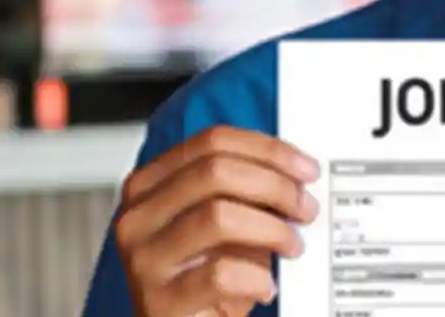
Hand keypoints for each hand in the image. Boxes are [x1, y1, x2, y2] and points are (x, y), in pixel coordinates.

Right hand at [114, 126, 320, 316]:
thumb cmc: (206, 274)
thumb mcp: (225, 222)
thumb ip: (246, 189)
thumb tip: (298, 172)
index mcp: (150, 185)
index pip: (211, 142)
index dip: (267, 149)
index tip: (306, 168)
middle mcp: (138, 217)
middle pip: (215, 172)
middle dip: (275, 186)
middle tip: (306, 208)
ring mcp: (143, 260)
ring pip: (218, 217)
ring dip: (272, 229)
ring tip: (292, 246)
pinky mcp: (159, 302)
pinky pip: (220, 275)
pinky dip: (257, 278)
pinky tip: (266, 286)